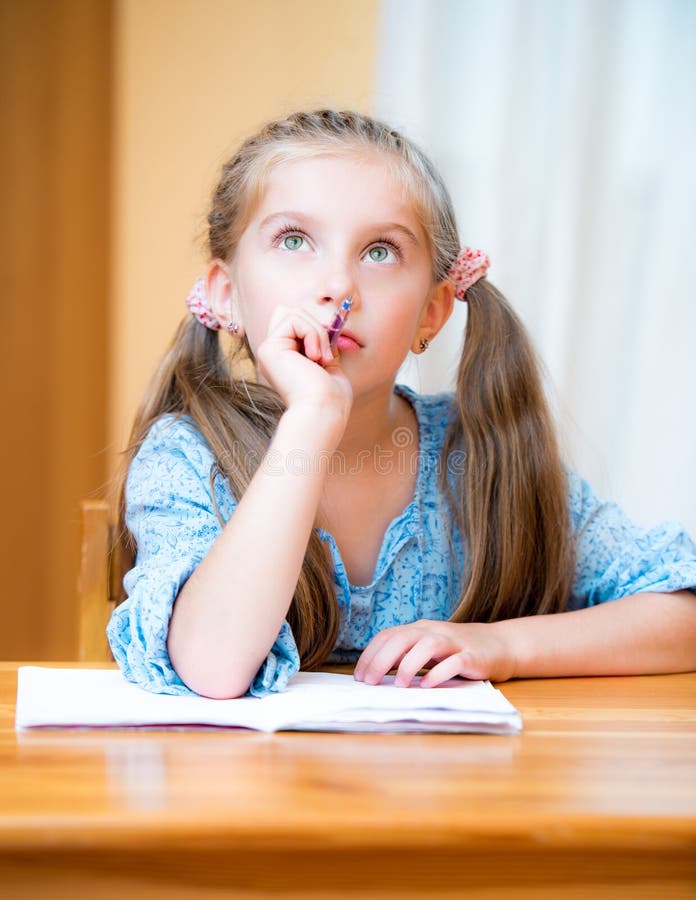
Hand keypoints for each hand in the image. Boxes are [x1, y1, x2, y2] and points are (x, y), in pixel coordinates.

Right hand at [255, 304, 352, 426]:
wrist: (323, 412)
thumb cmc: (331, 397)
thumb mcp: (328, 363)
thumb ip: (322, 342)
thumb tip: (328, 324)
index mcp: (285, 359)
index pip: (294, 321)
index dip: (314, 328)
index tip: (329, 354)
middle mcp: (273, 354)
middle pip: (290, 312)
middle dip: (316, 327)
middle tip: (326, 355)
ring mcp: (268, 351)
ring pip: (294, 313)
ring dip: (317, 332)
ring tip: (322, 358)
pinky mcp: (268, 348)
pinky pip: (294, 319)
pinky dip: (313, 333)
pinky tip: (316, 358)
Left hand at [353, 619, 516, 687]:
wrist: (500, 645)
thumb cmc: (457, 651)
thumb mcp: (428, 650)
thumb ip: (406, 656)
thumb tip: (376, 674)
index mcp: (419, 629)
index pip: (388, 636)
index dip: (370, 655)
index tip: (359, 676)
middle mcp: (434, 631)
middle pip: (402, 638)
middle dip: (381, 660)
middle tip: (370, 682)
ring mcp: (454, 643)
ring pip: (427, 645)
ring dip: (409, 665)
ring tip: (400, 685)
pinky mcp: (472, 657)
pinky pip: (453, 663)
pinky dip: (439, 674)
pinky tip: (427, 686)